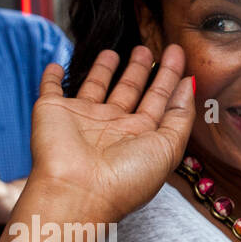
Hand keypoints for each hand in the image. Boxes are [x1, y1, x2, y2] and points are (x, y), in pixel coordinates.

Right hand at [29, 45, 193, 222]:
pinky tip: (57, 64)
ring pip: (95, 87)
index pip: (157, 100)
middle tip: (146, 48)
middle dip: (139, 70)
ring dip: (103, 70)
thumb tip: (190, 84)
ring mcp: (81, 120)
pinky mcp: (52, 111)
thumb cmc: (124, 179)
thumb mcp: (168, 148)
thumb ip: (180, 115)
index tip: (177, 53)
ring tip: (113, 52)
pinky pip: (51, 89)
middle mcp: (111, 128)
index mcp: (138, 137)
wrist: (76, 193)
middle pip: (129, 91)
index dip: (168, 77)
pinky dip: (51, 77)